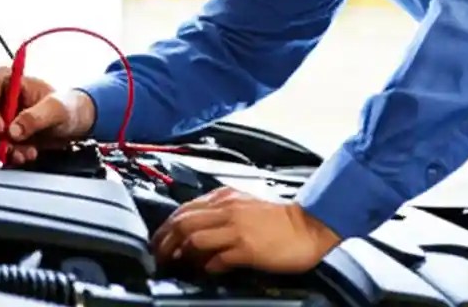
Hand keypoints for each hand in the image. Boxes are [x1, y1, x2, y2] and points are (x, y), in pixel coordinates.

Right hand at [0, 67, 94, 164]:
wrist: (76, 123)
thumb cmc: (68, 105)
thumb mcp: (56, 108)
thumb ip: (35, 117)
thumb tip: (12, 131)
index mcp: (6, 81)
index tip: (1, 129)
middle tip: (14, 146)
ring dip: (4, 148)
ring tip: (26, 152)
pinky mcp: (4, 136)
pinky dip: (10, 155)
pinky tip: (26, 155)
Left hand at [151, 186, 342, 273]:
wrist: (309, 225)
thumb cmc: (280, 219)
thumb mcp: (244, 206)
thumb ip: (221, 213)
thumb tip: (198, 231)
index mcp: (225, 198)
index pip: (184, 209)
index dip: (166, 227)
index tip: (159, 240)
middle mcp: (227, 210)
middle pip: (182, 222)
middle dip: (164, 241)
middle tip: (158, 256)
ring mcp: (237, 229)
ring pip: (193, 238)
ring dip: (179, 254)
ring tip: (175, 265)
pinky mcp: (247, 249)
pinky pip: (217, 258)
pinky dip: (206, 266)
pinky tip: (205, 270)